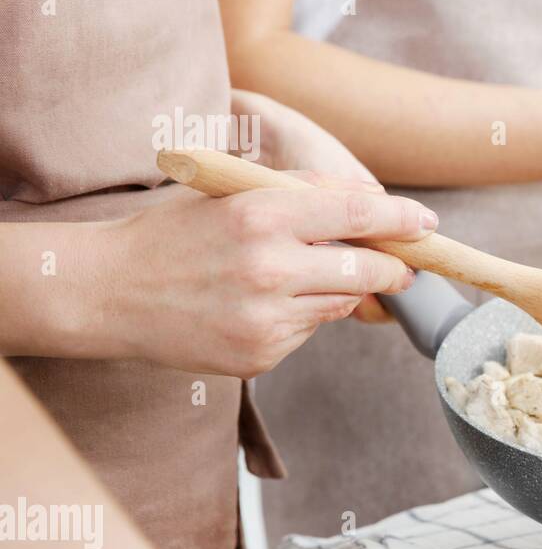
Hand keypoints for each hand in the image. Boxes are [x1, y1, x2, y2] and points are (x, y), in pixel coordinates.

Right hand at [102, 186, 435, 378]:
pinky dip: (301, 317)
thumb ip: (302, 192)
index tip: (427, 224)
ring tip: (300, 277)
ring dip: (341, 290)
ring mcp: (266, 318)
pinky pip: (308, 332)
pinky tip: (259, 306)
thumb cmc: (174, 234)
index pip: (357, 212)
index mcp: (261, 215)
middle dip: (392, 267)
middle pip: (367, 268)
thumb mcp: (232, 194)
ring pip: (342, 303)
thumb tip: (371, 201)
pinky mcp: (260, 356)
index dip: (401, 219)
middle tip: (401, 265)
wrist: (107, 293)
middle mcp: (269, 268)